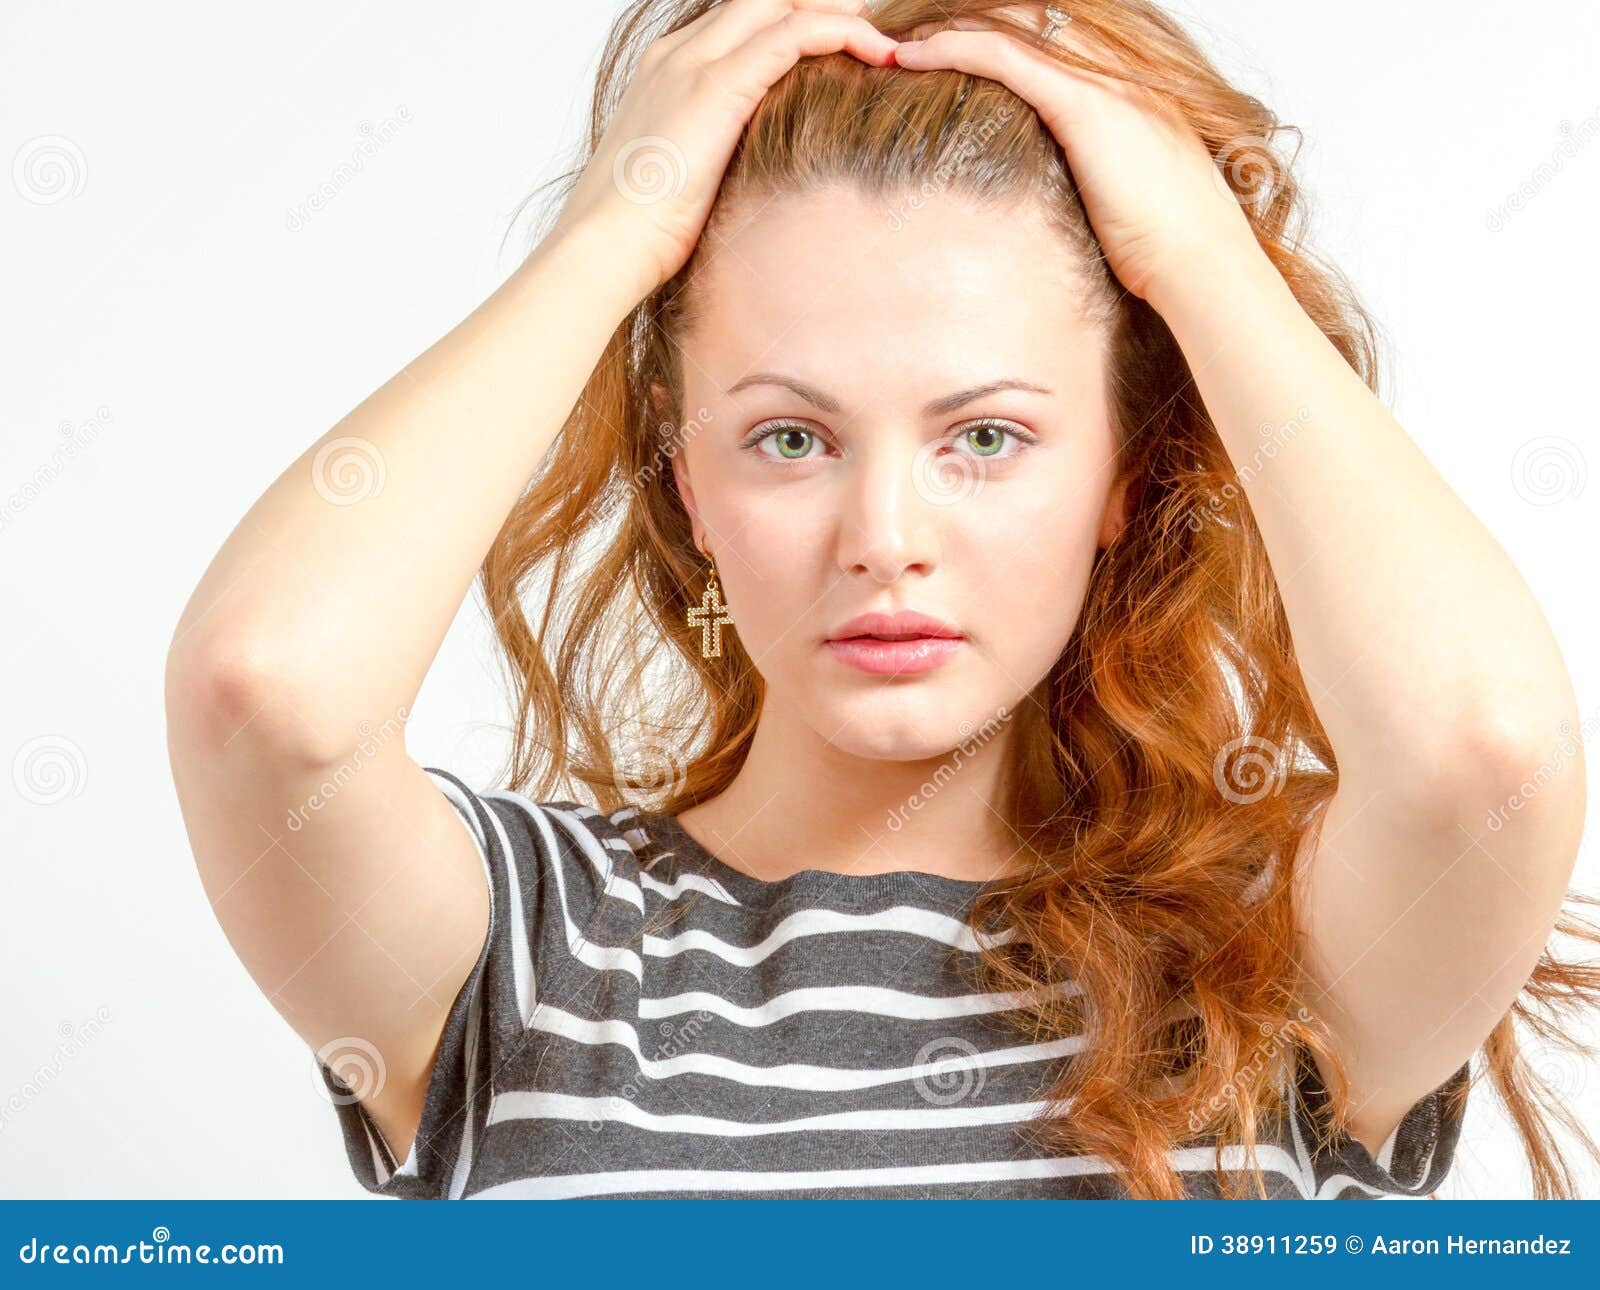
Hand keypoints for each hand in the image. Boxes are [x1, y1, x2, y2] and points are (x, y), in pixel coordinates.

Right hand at [551, 0, 896, 304]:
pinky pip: (794, 34)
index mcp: (665, 74)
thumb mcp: (684, 187)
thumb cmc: (638, 239)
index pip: (738, 26)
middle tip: (867, 26)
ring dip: (838, 13)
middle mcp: (676, 55)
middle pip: (761, 1)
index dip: (791, 25)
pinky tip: (875, 53)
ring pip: (780, 4)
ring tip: (883, 41)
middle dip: (818, 4)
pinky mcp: (716, 87)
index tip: (838, 46)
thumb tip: (754, 185)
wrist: (601, 249)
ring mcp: (693, 64)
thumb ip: (718, 163)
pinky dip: (840, 32)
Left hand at [892, 6, 1261, 305]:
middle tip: (917, 31)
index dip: (1002, 31)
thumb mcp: (1129, 200)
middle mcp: (1120, 72)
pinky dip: (953, 50)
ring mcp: (1104, 84)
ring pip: (1012, 27)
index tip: (956, 42)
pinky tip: (912, 57)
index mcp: (1132, 90)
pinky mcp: (1083, 106)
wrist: (1203, 263)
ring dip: (950, 29)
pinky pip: (1005, 59)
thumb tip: (1064, 197)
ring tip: (903, 41)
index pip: (1056, 35)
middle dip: (973, 19)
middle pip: (1032, 18)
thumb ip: (1099, 177)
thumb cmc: (1171, 249)